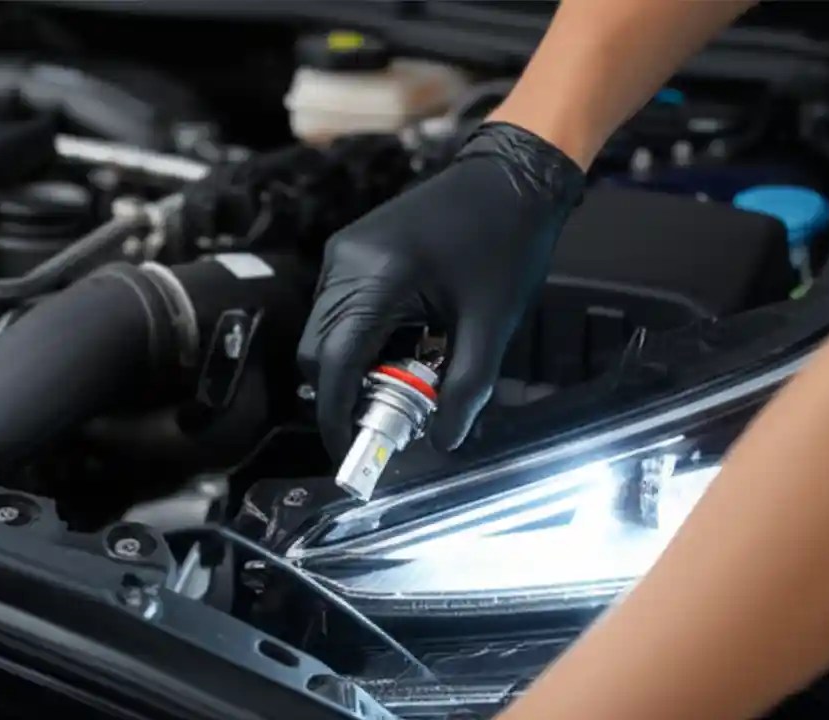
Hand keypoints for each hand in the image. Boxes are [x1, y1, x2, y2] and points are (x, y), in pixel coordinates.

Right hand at [297, 122, 584, 456]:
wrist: (510, 177)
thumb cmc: (506, 243)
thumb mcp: (491, 326)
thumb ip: (465, 389)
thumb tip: (445, 440)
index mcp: (377, 279)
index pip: (333, 363)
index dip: (336, 414)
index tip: (351, 451)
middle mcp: (345, 263)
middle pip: (317, 352)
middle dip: (346, 393)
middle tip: (391, 417)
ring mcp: (344, 252)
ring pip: (325, 332)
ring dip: (356, 366)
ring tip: (409, 376)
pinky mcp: (351, 249)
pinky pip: (339, 309)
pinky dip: (362, 339)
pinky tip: (407, 342)